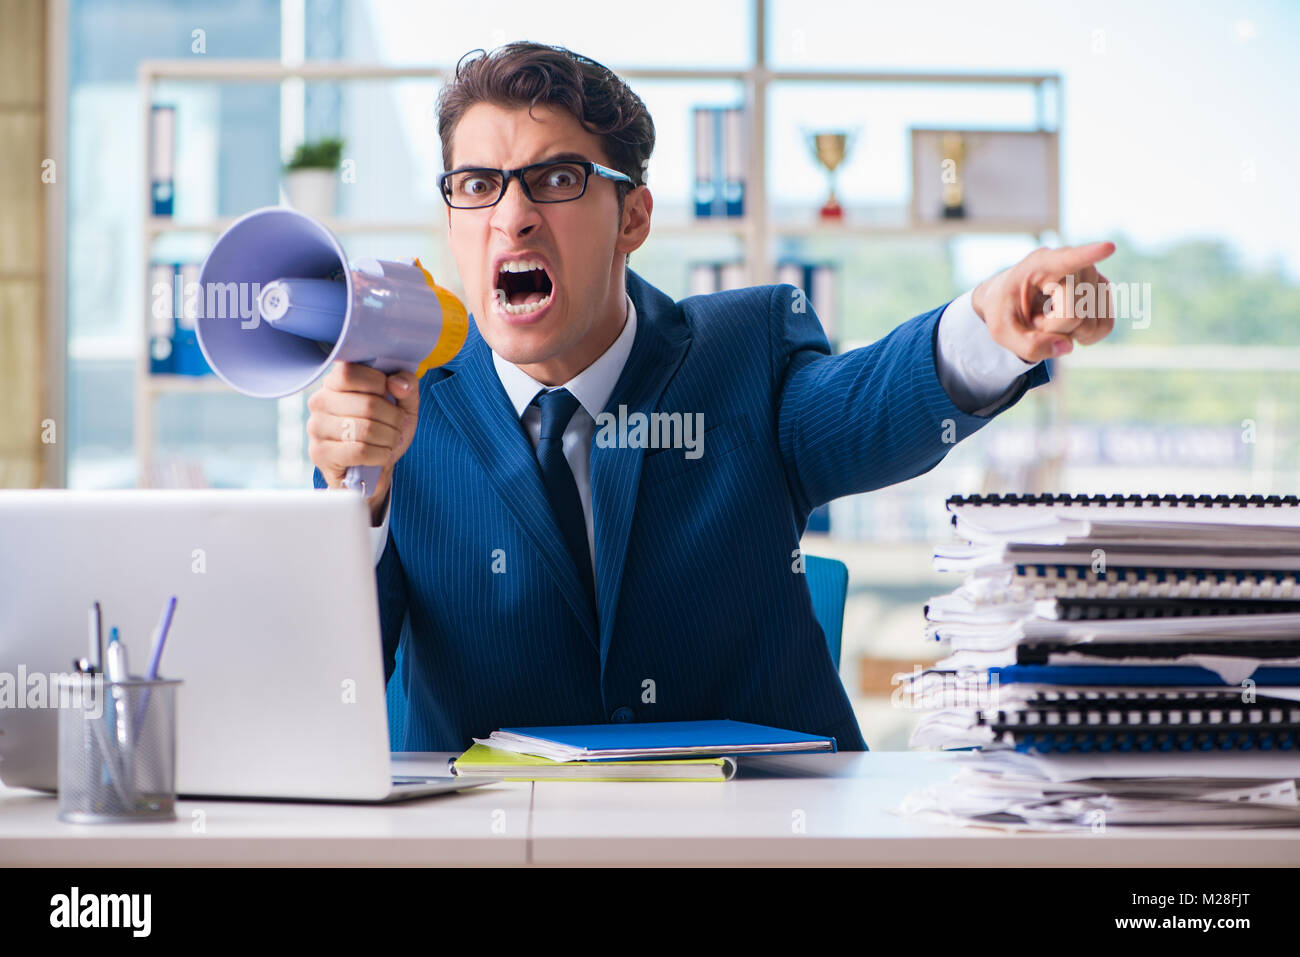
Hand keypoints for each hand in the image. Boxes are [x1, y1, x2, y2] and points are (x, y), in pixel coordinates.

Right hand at [306, 362, 418, 523]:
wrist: (374, 469)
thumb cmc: (385, 430)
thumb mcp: (403, 404)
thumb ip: (407, 385)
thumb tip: (396, 383)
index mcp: (335, 382)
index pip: (351, 372)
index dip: (379, 384)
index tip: (387, 395)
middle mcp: (320, 401)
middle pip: (367, 404)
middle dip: (394, 418)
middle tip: (397, 425)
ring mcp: (316, 427)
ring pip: (366, 429)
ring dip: (389, 437)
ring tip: (391, 440)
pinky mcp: (319, 453)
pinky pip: (359, 451)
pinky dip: (380, 454)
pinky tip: (382, 455)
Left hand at [971, 241, 1116, 362]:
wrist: (1014, 301)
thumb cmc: (1005, 309)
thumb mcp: (1001, 331)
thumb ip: (1027, 345)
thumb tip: (1067, 346)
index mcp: (1041, 264)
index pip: (1068, 260)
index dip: (1089, 255)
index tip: (1108, 247)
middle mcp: (1074, 264)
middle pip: (1073, 315)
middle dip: (1051, 328)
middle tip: (1034, 316)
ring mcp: (1093, 277)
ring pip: (1090, 325)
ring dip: (1066, 332)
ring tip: (1049, 315)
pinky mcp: (1103, 292)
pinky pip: (1104, 327)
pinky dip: (1085, 336)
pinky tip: (1068, 325)